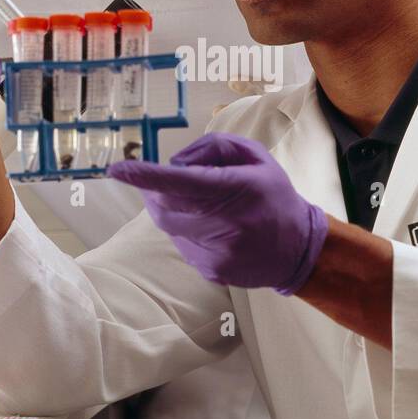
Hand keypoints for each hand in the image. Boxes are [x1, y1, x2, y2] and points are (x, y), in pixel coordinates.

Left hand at [108, 132, 327, 294]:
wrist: (299, 249)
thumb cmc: (274, 196)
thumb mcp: (254, 157)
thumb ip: (214, 147)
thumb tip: (175, 161)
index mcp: (237, 190)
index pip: (181, 182)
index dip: (145, 176)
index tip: (118, 169)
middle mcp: (226, 224)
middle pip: (165, 206)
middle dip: (154, 191)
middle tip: (161, 181)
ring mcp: (217, 252)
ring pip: (170, 227)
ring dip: (171, 210)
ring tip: (199, 205)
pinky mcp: (212, 271)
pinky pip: (182, 245)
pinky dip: (185, 230)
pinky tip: (211, 228)